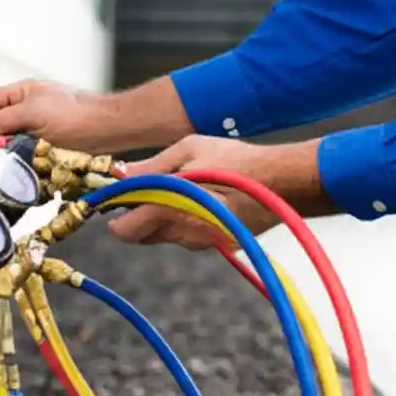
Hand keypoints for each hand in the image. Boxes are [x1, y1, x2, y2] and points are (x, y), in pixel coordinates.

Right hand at [0, 80, 100, 148]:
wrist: (102, 130)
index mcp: (22, 93)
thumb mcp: (33, 110)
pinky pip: (18, 150)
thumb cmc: (74, 114)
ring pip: (5, 137)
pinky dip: (10, 156)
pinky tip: (7, 163)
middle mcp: (25, 109)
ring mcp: (33, 127)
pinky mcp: (41, 144)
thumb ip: (6, 118)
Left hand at [107, 136, 334, 250]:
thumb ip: (153, 165)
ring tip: (177, 189)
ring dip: (161, 219)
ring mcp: (205, 243)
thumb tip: (123, 174)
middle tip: (140, 192)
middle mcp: (186, 234)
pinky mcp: (220, 246)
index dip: (115, 214)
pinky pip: (191, 238)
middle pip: (142, 236)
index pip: (127, 227)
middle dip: (136, 217)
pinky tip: (200, 200)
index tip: (111, 200)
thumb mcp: (190, 150)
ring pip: (166, 237)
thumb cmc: (237, 160)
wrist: (284, 182)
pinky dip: (186, 223)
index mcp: (174, 208)